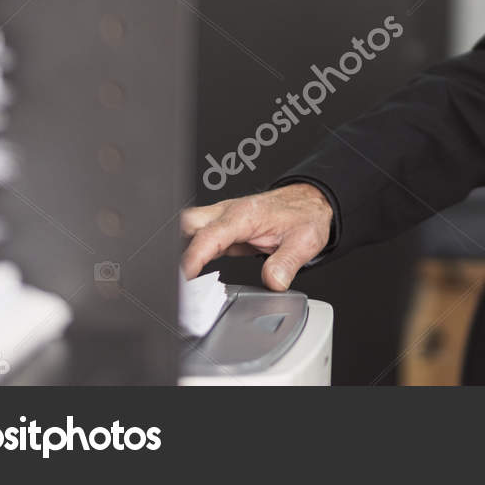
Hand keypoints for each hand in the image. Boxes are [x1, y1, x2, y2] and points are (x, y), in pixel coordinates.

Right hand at [180, 183, 333, 290]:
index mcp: (244, 215)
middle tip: (177, 280)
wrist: (310, 201)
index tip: (184, 277)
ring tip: (181, 281)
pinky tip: (194, 274)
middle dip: (175, 248)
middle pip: (187, 224)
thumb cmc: (305, 215)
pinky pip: (200, 239)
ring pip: (188, 228)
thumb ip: (286, 263)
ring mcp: (223, 220)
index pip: (209, 236)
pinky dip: (193, 254)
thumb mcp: (304, 241)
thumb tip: (273, 282)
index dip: (193, 257)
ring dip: (181, 250)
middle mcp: (228, 214)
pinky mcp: (224, 229)